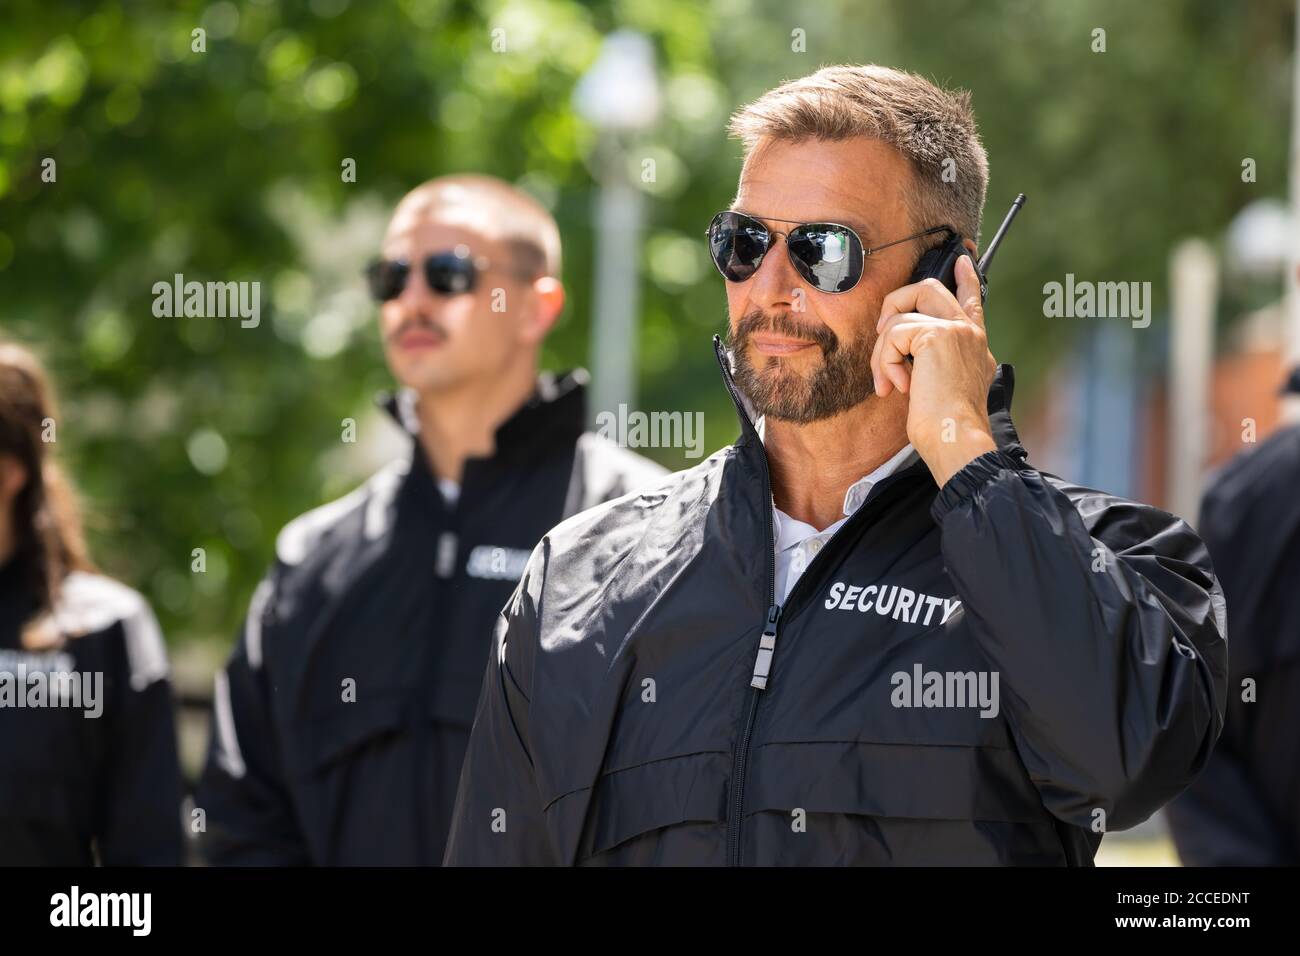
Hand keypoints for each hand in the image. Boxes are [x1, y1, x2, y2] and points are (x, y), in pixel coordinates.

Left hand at [871, 254, 997, 486]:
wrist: (956, 438)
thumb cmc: (946, 426)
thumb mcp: (944, 388)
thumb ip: (934, 363)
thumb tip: (907, 352)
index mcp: (975, 345)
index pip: (972, 301)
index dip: (965, 279)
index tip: (963, 262)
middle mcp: (970, 333)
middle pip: (928, 288)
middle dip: (894, 303)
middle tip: (881, 333)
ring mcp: (956, 330)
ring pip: (901, 315)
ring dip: (883, 352)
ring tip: (890, 384)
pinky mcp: (937, 335)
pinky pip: (893, 335)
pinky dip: (885, 362)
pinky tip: (897, 387)